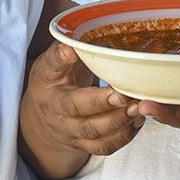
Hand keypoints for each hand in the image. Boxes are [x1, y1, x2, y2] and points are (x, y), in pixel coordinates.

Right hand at [22, 42, 143, 161]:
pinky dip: (123, 137)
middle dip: (101, 102)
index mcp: (46, 80)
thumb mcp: (53, 62)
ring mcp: (68, 130)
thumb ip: (67, 49)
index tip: (72, 51)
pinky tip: (137, 121)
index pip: (51, 67)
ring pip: (93, 131)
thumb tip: (85, 32)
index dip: (61, 58)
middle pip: (75, 107)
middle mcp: (54, 108)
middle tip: (123, 93)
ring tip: (138, 107)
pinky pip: (103, 146)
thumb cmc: (54, 81)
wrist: (41, 118)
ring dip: (118, 120)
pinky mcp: (81, 145)